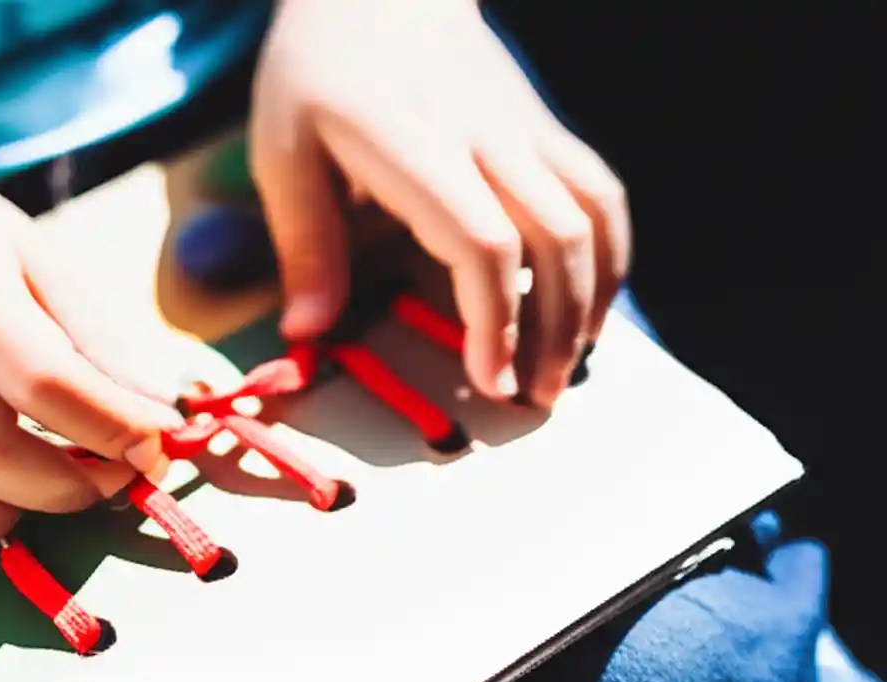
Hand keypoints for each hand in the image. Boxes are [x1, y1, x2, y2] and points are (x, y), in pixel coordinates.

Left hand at [250, 0, 630, 406]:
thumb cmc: (317, 72)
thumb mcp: (283, 148)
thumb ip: (304, 240)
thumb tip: (309, 332)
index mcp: (415, 145)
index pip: (482, 240)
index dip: (495, 319)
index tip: (489, 380)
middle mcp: (487, 136)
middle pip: (556, 236)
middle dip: (556, 328)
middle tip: (534, 398)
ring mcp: (525, 126)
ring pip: (594, 212)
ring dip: (595, 295)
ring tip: (571, 362)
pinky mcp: (543, 125)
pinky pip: (600, 189)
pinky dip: (609, 252)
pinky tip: (589, 300)